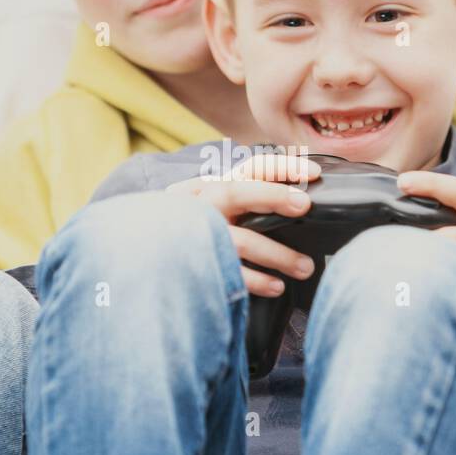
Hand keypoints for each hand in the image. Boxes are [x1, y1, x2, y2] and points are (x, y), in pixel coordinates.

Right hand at [166, 151, 321, 296]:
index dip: (284, 167)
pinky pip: (230, 272)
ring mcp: (195, 234)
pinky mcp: (194, 263)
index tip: (315, 173)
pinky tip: (276, 286)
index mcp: (213, 186)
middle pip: (235, 192)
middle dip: (273, 196)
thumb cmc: (190, 228)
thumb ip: (245, 201)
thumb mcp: (213, 206)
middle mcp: (201, 204)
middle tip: (305, 205)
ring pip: (239, 239)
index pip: (250, 168)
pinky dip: (256, 280)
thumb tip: (299, 204)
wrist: (140, 256)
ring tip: (304, 267)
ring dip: (277, 254)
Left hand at [396, 169, 455, 337]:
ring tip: (402, 272)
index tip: (401, 182)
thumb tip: (420, 211)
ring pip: (455, 267)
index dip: (429, 184)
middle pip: (448, 237)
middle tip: (390, 245)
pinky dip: (447, 293)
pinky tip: (430, 294)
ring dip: (429, 270)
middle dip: (419, 243)